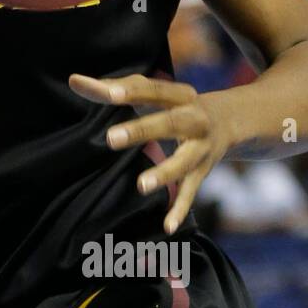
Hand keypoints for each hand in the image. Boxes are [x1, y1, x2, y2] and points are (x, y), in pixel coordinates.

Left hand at [69, 73, 233, 233]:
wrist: (232, 119)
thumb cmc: (176, 104)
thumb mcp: (154, 92)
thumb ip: (114, 88)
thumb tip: (75, 81)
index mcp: (180, 95)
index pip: (153, 90)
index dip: (130, 91)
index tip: (106, 93)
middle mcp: (195, 119)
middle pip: (170, 123)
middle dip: (143, 130)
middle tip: (111, 138)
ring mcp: (201, 148)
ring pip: (184, 162)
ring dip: (164, 174)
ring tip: (141, 186)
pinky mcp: (202, 171)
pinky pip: (191, 192)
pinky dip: (180, 209)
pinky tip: (167, 226)